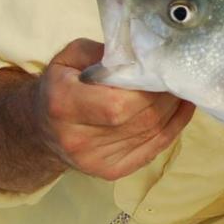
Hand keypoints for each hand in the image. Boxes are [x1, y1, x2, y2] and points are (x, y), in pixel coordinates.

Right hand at [34, 38, 194, 180]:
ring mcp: (94, 161)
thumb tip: (143, 52)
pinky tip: (181, 108)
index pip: (119, 103)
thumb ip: (104, 51)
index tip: (164, 68)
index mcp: (64, 105)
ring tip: (182, 87)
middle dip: (167, 95)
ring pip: (152, 133)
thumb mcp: (71, 57)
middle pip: (141, 119)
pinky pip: (153, 149)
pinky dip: (173, 127)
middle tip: (180, 75)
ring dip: (174, 109)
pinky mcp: (110, 172)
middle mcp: (77, 139)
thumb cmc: (60, 84)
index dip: (149, 88)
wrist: (41, 127)